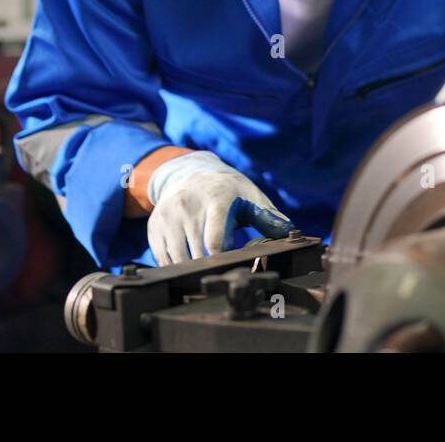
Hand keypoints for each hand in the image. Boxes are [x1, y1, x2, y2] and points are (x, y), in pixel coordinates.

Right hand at [146, 151, 294, 264]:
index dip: (223, 258)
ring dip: (192, 268)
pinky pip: (163, 258)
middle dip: (210, 265)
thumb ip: (268, 216)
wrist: (190, 174)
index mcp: (215, 199)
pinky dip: (176, 265)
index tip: (231, 266)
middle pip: (196, 253)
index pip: (215, 239)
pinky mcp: (154, 226)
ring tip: (205, 265)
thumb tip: (289, 232)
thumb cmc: (228, 190)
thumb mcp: (250, 196)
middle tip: (221, 270)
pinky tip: (188, 260)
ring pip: (177, 259)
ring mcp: (168, 216)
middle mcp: (188, 206)